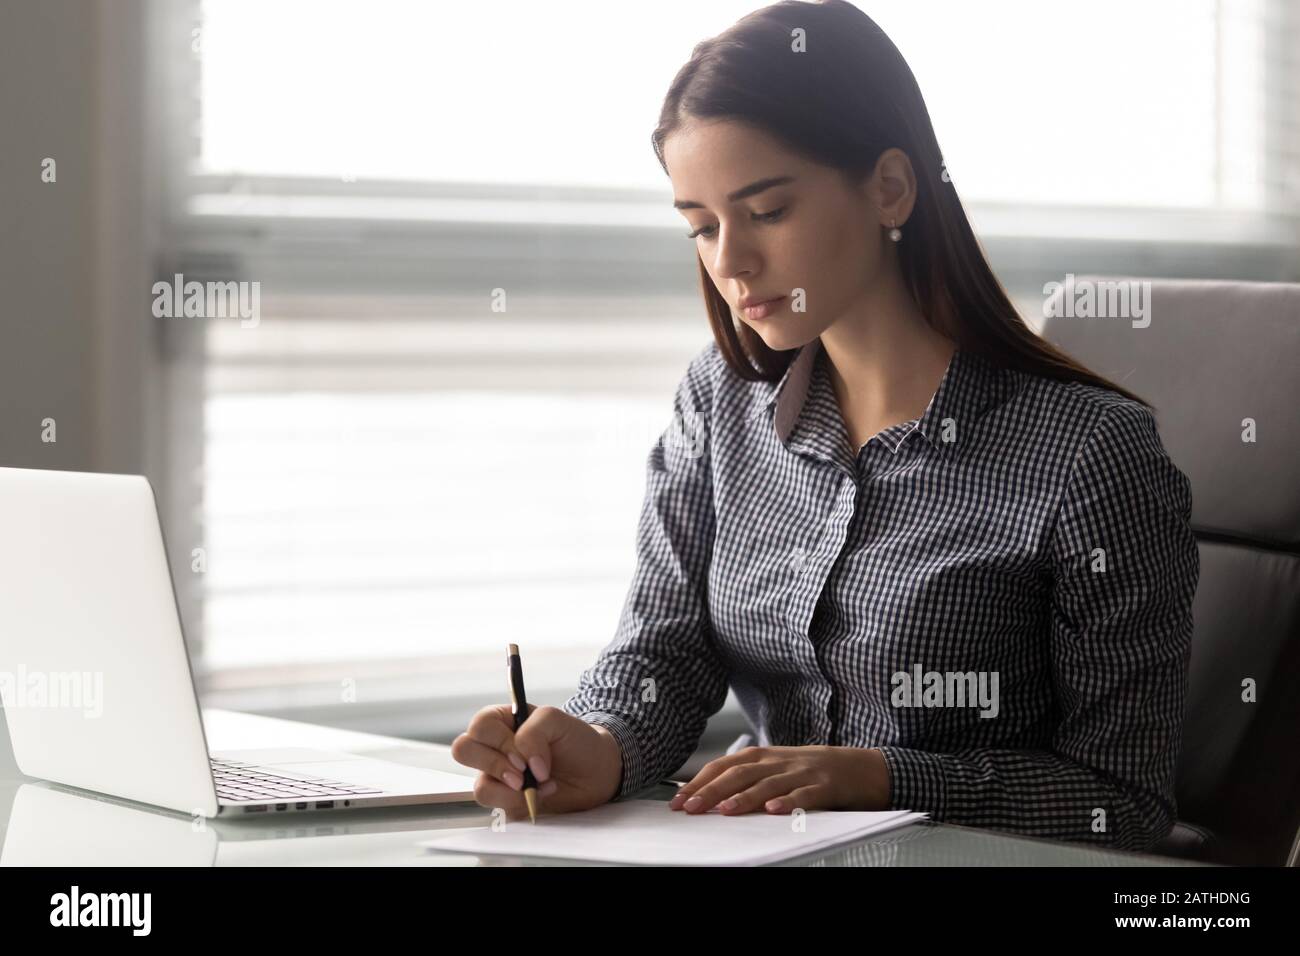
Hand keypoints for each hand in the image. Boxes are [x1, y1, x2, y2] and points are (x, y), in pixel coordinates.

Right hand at [451, 704, 622, 820]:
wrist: (595, 771)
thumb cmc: (574, 739)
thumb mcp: (557, 720)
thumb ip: (534, 732)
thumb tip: (522, 763)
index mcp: (502, 720)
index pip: (479, 726)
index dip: (498, 742)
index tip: (522, 755)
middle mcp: (494, 747)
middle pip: (464, 751)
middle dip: (495, 765)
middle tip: (523, 773)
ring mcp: (497, 776)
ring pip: (479, 786)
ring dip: (511, 790)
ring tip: (539, 784)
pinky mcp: (506, 800)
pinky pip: (497, 807)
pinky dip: (520, 803)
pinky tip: (541, 794)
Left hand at [668, 745, 890, 814]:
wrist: (860, 767)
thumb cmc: (811, 770)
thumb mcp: (777, 768)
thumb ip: (749, 778)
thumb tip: (710, 796)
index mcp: (764, 757)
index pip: (724, 766)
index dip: (700, 781)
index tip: (679, 798)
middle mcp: (778, 762)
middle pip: (739, 774)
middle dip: (711, 791)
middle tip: (689, 807)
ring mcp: (801, 773)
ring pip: (767, 784)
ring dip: (743, 797)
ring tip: (724, 810)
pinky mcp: (824, 787)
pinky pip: (804, 795)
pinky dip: (788, 803)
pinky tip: (774, 811)